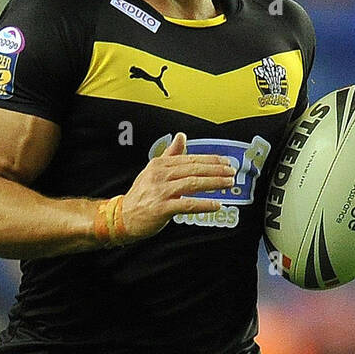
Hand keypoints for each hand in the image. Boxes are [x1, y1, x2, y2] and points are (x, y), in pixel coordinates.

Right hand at [120, 131, 234, 239]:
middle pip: (194, 169)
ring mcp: (160, 192)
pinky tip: (216, 204)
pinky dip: (204, 204)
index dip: (210, 159)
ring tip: (228, 183)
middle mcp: (160, 175)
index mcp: (159, 164)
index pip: (190, 158)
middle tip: (231, 172)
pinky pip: (188, 204)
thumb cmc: (140, 195)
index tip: (225, 161)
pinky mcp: (162, 208)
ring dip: (214, 183)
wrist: (122, 217)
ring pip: (193, 184)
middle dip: (216, 170)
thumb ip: (169, 154)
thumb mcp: (152, 170)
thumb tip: (181, 136)